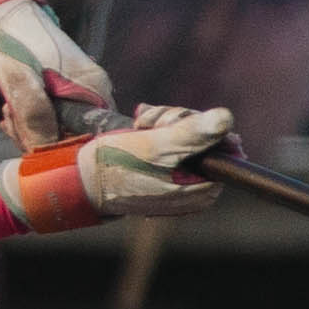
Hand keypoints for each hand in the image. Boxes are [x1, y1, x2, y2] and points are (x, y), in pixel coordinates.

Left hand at [0, 0, 115, 151]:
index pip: (89, 141)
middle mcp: (93, 95)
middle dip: (36, 137)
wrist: (3, 15)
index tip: (28, 136)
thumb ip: (34, 114)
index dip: (57, 147)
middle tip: (11, 118)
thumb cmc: (12, 40)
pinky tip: (11, 110)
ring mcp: (78, 95)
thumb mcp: (19, 79)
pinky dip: (27, 122)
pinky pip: (48, 122)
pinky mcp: (62, 95)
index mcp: (94, 91)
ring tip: (8, 110)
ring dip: (26, 129)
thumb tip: (43, 151)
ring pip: (55, 133)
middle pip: (71, 140)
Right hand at [0, 105, 234, 229]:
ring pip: (189, 135)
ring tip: (139, 126)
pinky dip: (157, 131)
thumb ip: (192, 132)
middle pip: (206, 137)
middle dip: (176, 121)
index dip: (196, 125)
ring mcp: (182, 183)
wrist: (81, 182)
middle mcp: (198, 189)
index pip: (221, 142)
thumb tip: (227, 119)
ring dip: (163, 122)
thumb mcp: (154, 145)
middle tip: (147, 123)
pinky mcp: (167, 175)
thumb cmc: (114, 166)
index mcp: (203, 189)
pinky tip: (139, 130)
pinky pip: (174, 143)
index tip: (169, 123)